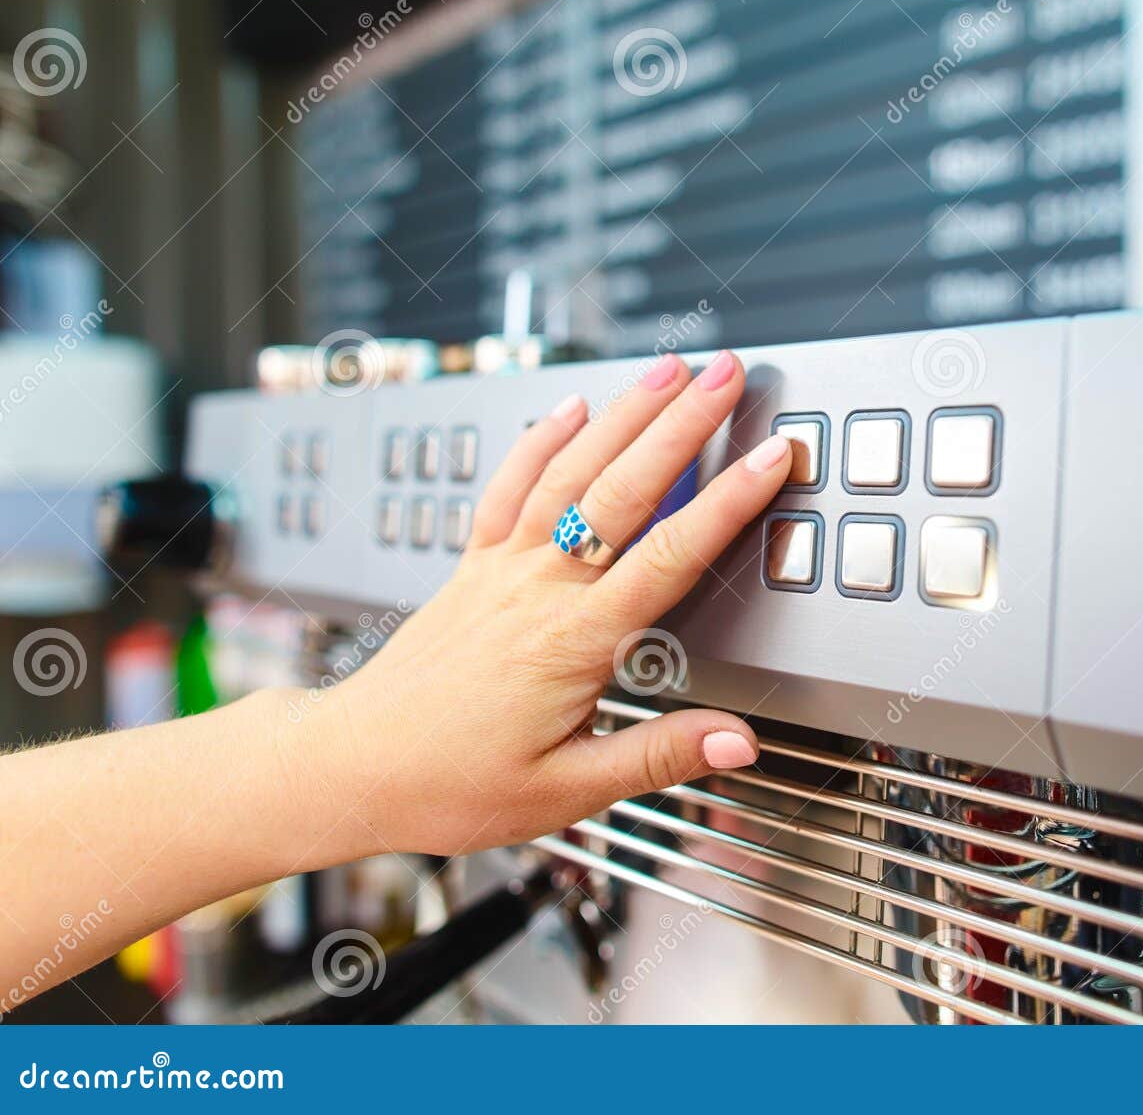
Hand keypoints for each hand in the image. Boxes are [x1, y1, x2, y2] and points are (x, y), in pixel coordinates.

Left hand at [293, 349, 792, 857]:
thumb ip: (657, 756)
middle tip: (728, 377)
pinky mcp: (472, 567)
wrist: (352, 769)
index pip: (670, 555)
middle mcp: (536, 590)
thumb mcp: (566, 790)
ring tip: (668, 370)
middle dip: (683, 424)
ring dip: (623, 414)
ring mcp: (501, 569)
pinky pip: (509, 487)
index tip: (771, 457)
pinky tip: (571, 408)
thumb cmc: (449, 786)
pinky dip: (541, 440)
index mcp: (572, 642)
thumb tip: (735, 740)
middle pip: (623, 489)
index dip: (728, 501)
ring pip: (570, 471)